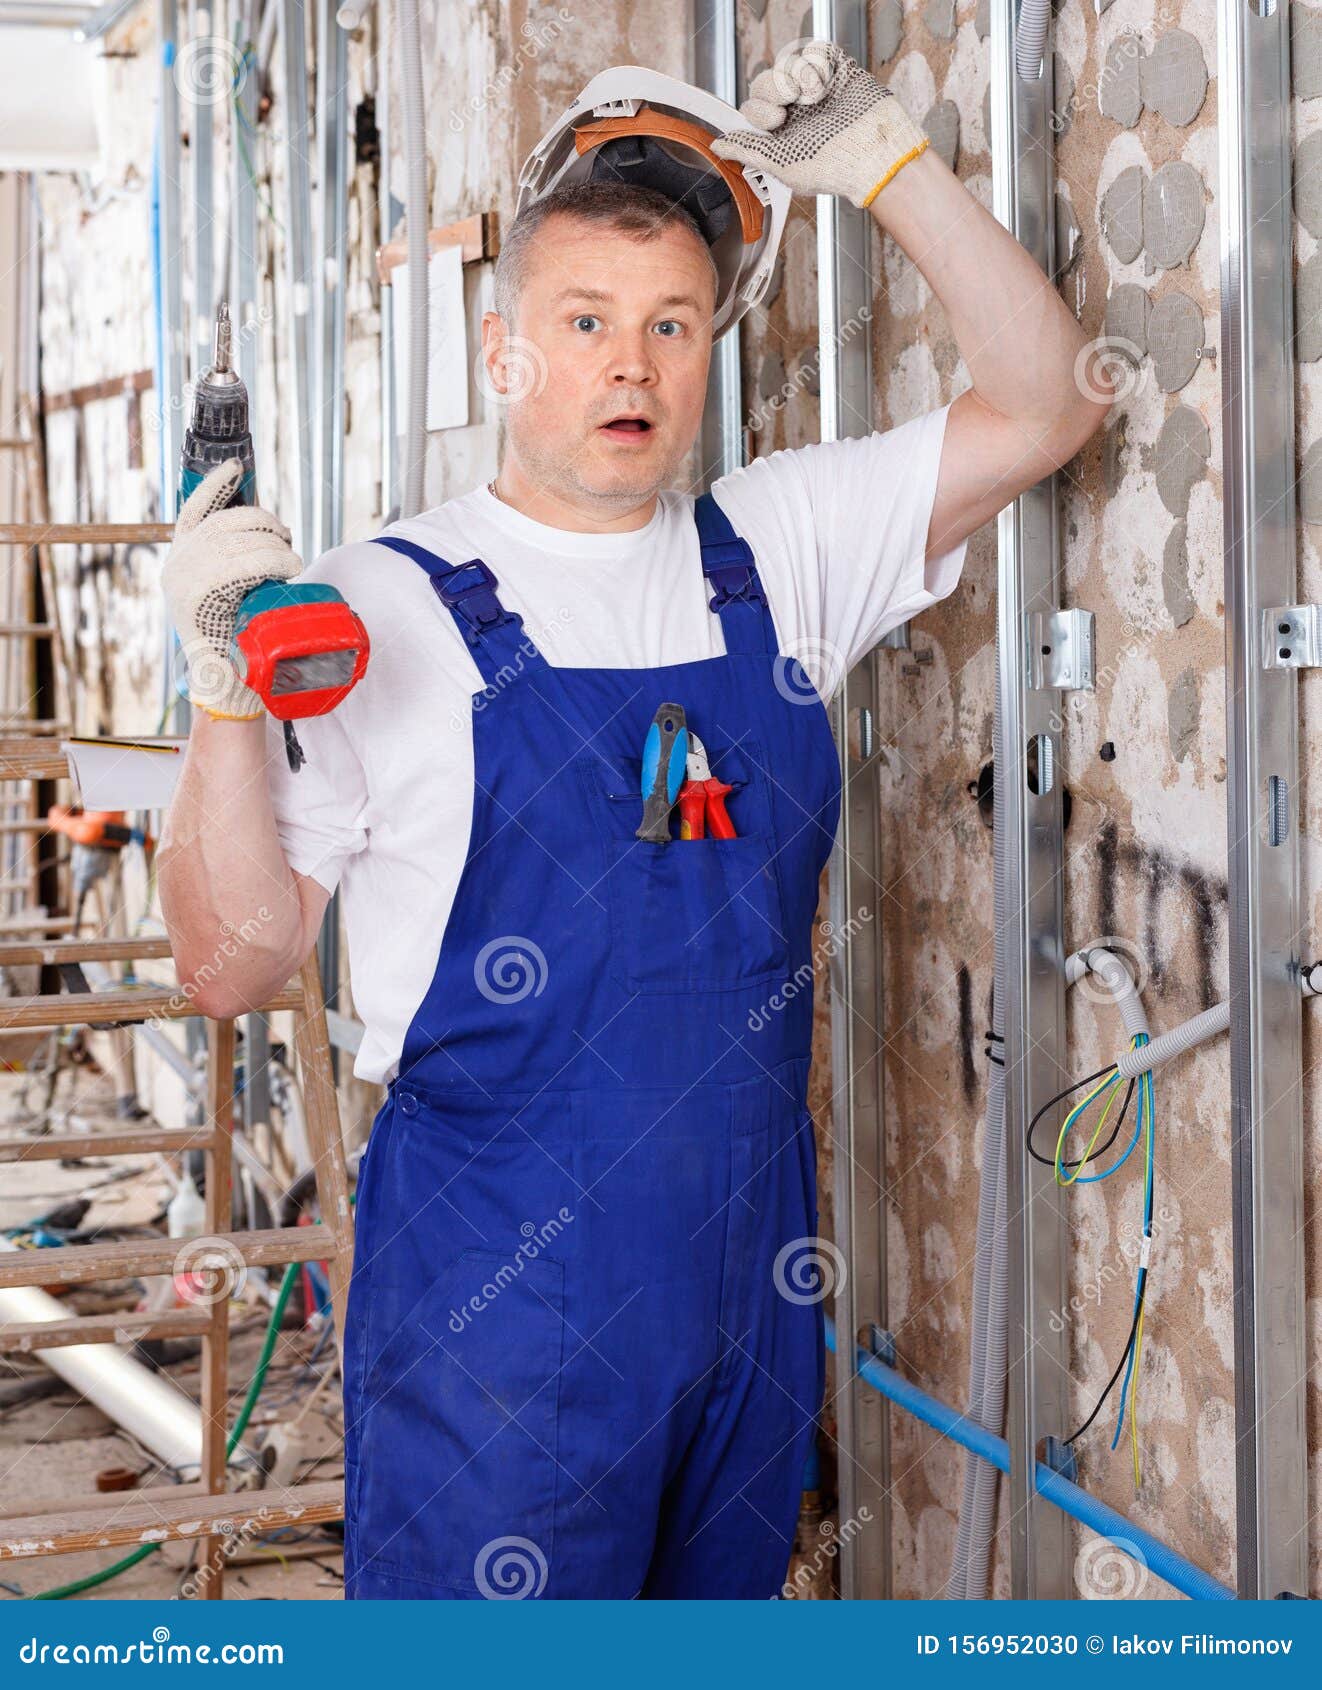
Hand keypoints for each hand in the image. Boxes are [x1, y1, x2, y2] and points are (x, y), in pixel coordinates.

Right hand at [164, 458, 302, 719]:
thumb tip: (264, 529)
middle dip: (263, 522)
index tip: (237, 467)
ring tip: (291, 561)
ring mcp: (185, 581)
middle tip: (286, 538)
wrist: (226, 685)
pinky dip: (271, 561)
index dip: (216, 485)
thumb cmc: (237, 640)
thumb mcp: (229, 593)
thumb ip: (234, 562)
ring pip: (240, 541)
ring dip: (275, 545)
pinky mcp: (200, 597)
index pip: (194, 510)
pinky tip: (286, 570)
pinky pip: (244, 564)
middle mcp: (176, 566)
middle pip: (226, 523)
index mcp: (180, 561)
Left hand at [710, 41, 928, 209]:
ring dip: (797, 78)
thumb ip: (748, 151)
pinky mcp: (837, 71)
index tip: (776, 121)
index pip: (752, 106)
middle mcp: (796, 111)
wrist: (873, 152)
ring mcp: (816, 89)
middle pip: (765, 80)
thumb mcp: (781, 164)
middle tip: (790, 105)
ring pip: (787, 63)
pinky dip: (816, 64)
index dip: (758, 108)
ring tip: (815, 97)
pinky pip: (814, 50)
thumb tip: (717, 146)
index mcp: (782, 134)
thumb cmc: (832, 167)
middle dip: (773, 89)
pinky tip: (826, 84)